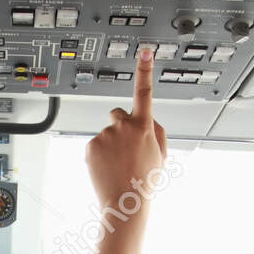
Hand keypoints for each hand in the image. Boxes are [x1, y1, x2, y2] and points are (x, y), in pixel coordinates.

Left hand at [84, 48, 167, 211]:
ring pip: (107, 133)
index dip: (145, 69)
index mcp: (144, 126)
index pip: (144, 91)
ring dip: (111, 145)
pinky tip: (108, 168)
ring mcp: (106, 135)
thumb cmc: (144, 181)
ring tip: (119, 165)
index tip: (145, 52)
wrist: (125, 202)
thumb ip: (157, 131)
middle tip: (127, 150)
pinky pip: (96, 144)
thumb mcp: (162, 155)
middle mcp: (124, 126)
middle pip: (117, 114)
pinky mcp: (91, 145)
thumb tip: (148, 119)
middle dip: (121, 126)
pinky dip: (100, 154)